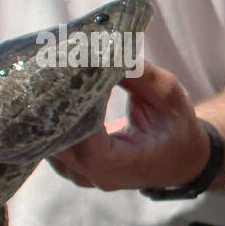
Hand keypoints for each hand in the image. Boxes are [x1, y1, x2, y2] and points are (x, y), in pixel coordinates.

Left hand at [49, 63, 210, 190]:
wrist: (179, 157)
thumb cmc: (176, 127)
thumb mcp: (169, 95)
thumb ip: (139, 74)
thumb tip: (106, 49)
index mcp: (123, 165)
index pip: (85, 146)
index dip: (75, 113)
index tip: (77, 78)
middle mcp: (96, 175)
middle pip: (55, 144)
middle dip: (52, 107)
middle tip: (54, 68)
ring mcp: (79, 174)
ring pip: (44, 145)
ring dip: (46, 112)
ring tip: (51, 77)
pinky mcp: (70, 166)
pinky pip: (48, 144)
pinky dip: (48, 120)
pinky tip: (53, 94)